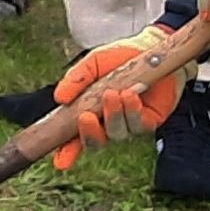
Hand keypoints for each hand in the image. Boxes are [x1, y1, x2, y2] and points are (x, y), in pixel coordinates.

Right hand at [50, 36, 182, 170]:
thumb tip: (59, 98)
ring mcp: (128, 124)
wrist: (150, 48)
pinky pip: (138, 125)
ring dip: (113, 115)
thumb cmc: (118, 57)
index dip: (67, 152)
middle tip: (86, 116)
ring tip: (114, 92)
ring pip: (117, 133)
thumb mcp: (92, 64)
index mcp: (89, 112)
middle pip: (96, 143)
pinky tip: (131, 94)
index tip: (60, 161)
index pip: (74, 138)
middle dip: (90, 133)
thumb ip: (76, 80)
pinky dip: (133, 110)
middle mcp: (107, 122)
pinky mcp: (149, 121)